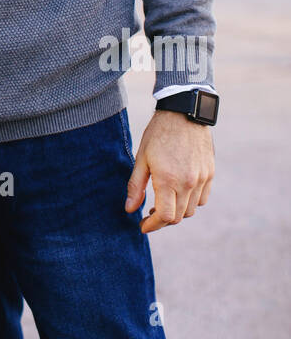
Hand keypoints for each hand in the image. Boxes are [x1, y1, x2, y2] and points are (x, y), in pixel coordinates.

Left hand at [125, 110, 213, 232]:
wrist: (184, 112)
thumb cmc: (158, 134)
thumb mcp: (142, 158)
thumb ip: (135, 186)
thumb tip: (129, 209)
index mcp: (168, 180)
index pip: (164, 216)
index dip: (152, 226)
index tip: (142, 226)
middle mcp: (188, 182)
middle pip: (178, 217)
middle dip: (162, 220)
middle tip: (149, 214)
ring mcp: (201, 179)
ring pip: (191, 210)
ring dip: (177, 212)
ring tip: (164, 202)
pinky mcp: (210, 173)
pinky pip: (202, 198)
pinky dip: (191, 202)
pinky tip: (179, 193)